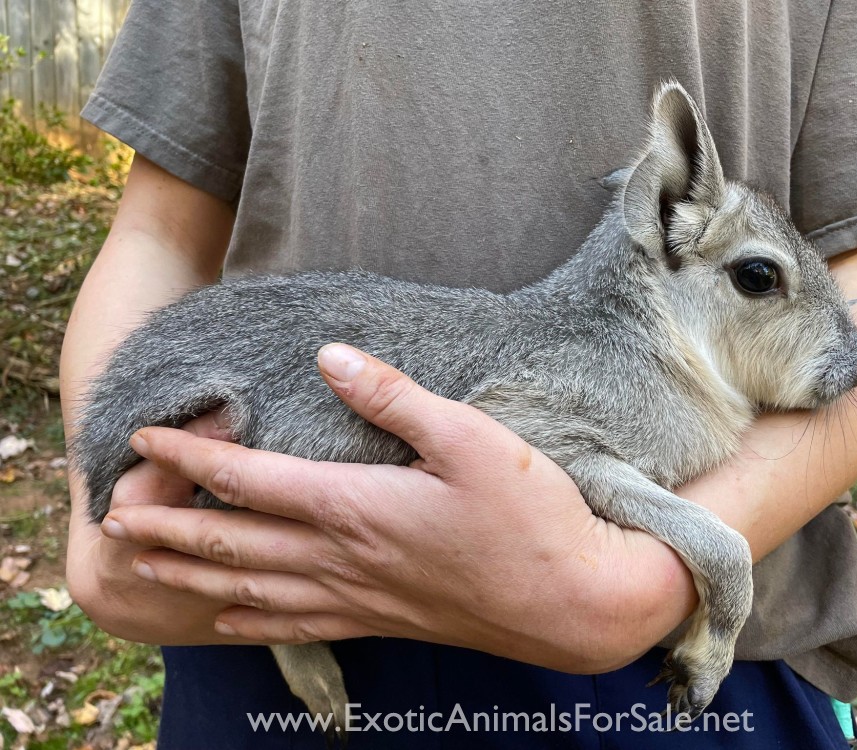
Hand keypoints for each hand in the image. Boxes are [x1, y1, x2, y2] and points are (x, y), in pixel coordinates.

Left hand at [100, 344, 696, 671]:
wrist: (572, 602)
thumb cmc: (528, 516)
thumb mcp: (470, 436)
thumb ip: (393, 396)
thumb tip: (330, 356)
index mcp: (356, 506)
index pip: (249, 480)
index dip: (191, 459)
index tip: (147, 439)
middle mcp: (344, 558)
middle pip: (232, 543)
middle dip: (167, 526)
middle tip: (112, 515)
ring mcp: (360, 598)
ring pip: (252, 589)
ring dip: (192, 575)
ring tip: (147, 565)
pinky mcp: (382, 621)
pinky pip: (296, 626)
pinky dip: (249, 623)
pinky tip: (227, 622)